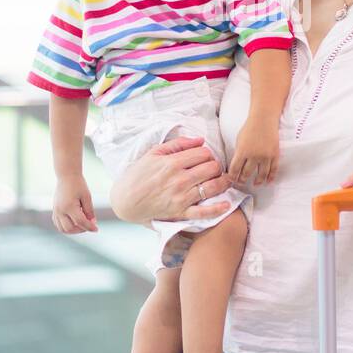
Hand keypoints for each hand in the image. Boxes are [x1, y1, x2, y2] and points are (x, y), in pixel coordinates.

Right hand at [53, 174, 97, 233]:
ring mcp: (56, 211)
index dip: (89, 227)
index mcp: (69, 206)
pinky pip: (58, 224)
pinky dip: (66, 227)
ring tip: (82, 225)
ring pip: (63, 229)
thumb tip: (93, 223)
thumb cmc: (78, 184)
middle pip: (70, 228)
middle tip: (89, 225)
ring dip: (73, 230)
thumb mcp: (87, 197)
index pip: (80, 222)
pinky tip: (74, 222)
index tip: (96, 229)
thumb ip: (89, 211)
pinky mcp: (54, 211)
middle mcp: (60, 210)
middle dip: (81, 229)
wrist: (67, 176)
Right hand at [108, 136, 236, 223]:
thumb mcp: (154, 153)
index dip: (207, 154)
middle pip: (211, 168)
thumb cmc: (138, 174)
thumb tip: (200, 140)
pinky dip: (217, 209)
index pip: (203, 153)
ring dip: (222, 182)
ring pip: (212, 187)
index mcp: (173, 162)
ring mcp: (181, 197)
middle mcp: (179, 179)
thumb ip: (178, 144)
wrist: (125, 199)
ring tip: (223, 180)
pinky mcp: (180, 212)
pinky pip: (203, 212)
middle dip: (215, 166)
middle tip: (212, 168)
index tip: (204, 157)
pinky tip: (227, 204)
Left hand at [229, 118, 278, 185]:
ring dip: (257, 181)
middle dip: (243, 180)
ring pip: (261, 174)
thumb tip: (237, 166)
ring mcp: (265, 156)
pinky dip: (270, 177)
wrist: (264, 119)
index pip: (235, 169)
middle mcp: (254, 155)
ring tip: (255, 184)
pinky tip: (268, 181)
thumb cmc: (250, 127)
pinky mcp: (274, 154)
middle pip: (247, 173)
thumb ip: (239, 153)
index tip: (232, 180)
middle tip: (242, 182)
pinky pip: (273, 169)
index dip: (232, 177)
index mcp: (242, 151)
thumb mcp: (239, 140)